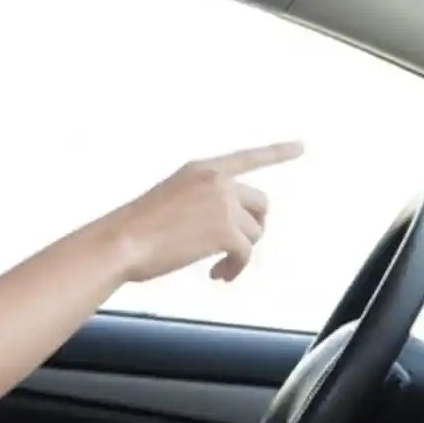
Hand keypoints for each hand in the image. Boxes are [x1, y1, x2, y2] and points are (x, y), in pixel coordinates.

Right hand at [109, 141, 303, 283]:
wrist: (122, 242)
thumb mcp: (171, 200)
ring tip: (218, 267)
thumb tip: (230, 230)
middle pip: (260, 204)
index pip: (247, 157)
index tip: (301, 146)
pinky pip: (246, 254)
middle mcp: (217, 181)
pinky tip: (218, 275)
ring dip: (240, 252)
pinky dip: (235, 269)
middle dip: (252, 227)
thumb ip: (202, 203)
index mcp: (200, 169)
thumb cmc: (135, 229)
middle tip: (234, 249)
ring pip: (255, 232)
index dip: (278, 152)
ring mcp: (224, 204)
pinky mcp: (227, 231)